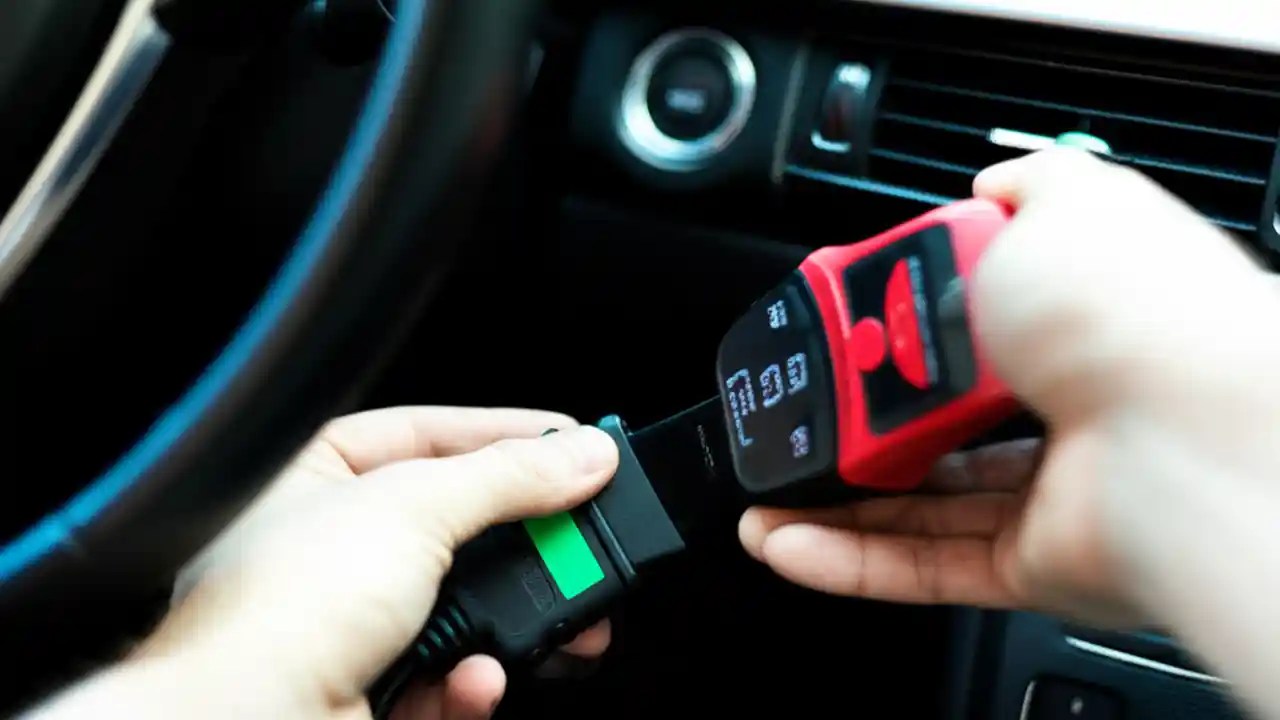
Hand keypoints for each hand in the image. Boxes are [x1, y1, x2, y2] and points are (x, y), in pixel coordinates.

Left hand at [125, 406, 618, 718]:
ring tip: (562, 622)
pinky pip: (448, 677)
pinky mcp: (373, 688)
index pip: (432, 434)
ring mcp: (352, 621)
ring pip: (466, 607)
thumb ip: (508, 477)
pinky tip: (476, 679)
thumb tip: (581, 455)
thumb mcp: (413, 509)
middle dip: (530, 542)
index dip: (509, 437)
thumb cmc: (275, 614)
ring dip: (515, 622)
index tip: (575, 446)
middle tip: (585, 539)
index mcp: (316, 474)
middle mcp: (330, 544)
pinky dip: (473, 683)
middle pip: (463, 525)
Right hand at [739, 148, 1279, 627]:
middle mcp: (1067, 408)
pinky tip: (785, 538)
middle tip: (798, 407)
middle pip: (935, 419)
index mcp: (1075, 324)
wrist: (1179, 431)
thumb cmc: (1131, 312)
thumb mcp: (1068, 200)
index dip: (901, 326)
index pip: (973, 327)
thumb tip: (991, 181)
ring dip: (834, 503)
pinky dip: (849, 561)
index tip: (840, 327)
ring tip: (767, 490)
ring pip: (921, 504)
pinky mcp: (1032, 564)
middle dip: (854, 417)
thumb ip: (1026, 183)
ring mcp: (1051, 492)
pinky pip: (926, 566)